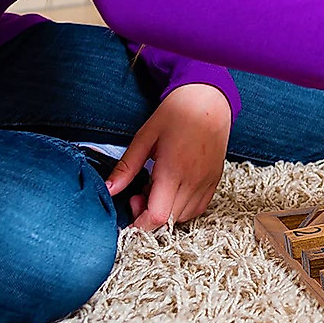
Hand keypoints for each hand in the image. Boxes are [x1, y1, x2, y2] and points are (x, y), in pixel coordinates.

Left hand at [106, 83, 232, 229]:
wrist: (209, 98)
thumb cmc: (175, 114)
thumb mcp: (145, 137)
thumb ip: (126, 167)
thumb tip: (108, 190)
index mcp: (173, 171)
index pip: (157, 217)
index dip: (140, 223)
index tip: (131, 207)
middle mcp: (193, 180)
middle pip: (169, 221)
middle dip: (148, 216)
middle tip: (140, 191)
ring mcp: (207, 182)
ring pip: (184, 217)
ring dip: (167, 212)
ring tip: (157, 187)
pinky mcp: (215, 179)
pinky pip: (199, 207)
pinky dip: (183, 207)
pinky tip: (174, 189)